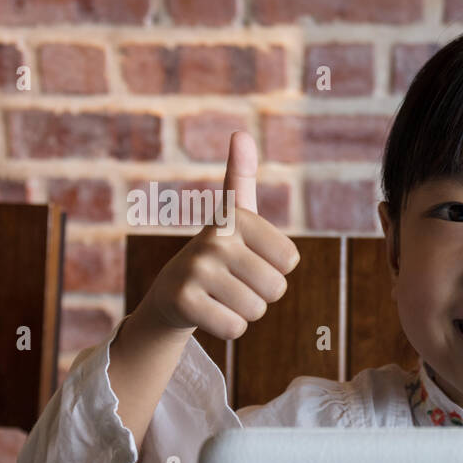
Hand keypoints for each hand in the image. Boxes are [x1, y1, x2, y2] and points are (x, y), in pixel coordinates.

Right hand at [135, 131, 300, 339]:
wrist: (172, 293)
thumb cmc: (217, 254)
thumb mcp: (233, 217)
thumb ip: (241, 177)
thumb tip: (240, 133)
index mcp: (235, 218)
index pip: (290, 261)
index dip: (275, 268)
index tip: (248, 258)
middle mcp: (214, 239)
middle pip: (276, 288)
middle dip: (261, 294)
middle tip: (234, 282)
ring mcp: (196, 269)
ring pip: (256, 310)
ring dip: (244, 311)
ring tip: (221, 295)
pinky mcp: (184, 301)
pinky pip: (235, 328)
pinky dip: (228, 327)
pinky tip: (209, 311)